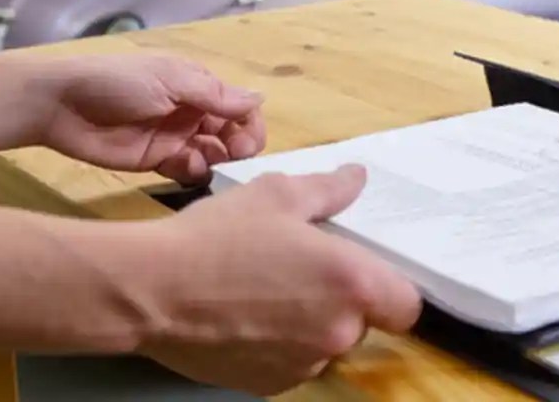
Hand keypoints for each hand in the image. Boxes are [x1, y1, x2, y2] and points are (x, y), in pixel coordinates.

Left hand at [41, 54, 266, 184]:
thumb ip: (215, 95)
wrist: (61, 106)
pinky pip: (188, 169)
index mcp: (197, 86)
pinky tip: (187, 167)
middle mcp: (191, 111)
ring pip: (213, 153)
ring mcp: (175, 137)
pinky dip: (195, 171)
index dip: (250, 124)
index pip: (239, 107)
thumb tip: (261, 98)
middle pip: (231, 133)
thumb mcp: (170, 80)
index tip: (248, 141)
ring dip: (218, 159)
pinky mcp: (157, 161)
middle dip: (239, 145)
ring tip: (207, 161)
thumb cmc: (118, 82)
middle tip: (234, 155)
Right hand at [140, 165, 422, 395]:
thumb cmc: (219, 237)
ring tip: (268, 290)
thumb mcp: (277, 195)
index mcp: (352, 284)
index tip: (368, 275)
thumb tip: (357, 178)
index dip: (392, 291)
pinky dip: (280, 346)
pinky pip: (291, 363)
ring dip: (310, 324)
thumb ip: (329, 190)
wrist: (152, 289)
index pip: (407, 306)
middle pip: (363, 323)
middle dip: (342, 301)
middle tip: (304, 271)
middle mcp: (337, 332)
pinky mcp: (269, 385)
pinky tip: (247, 316)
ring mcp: (303, 365)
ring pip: (325, 344)